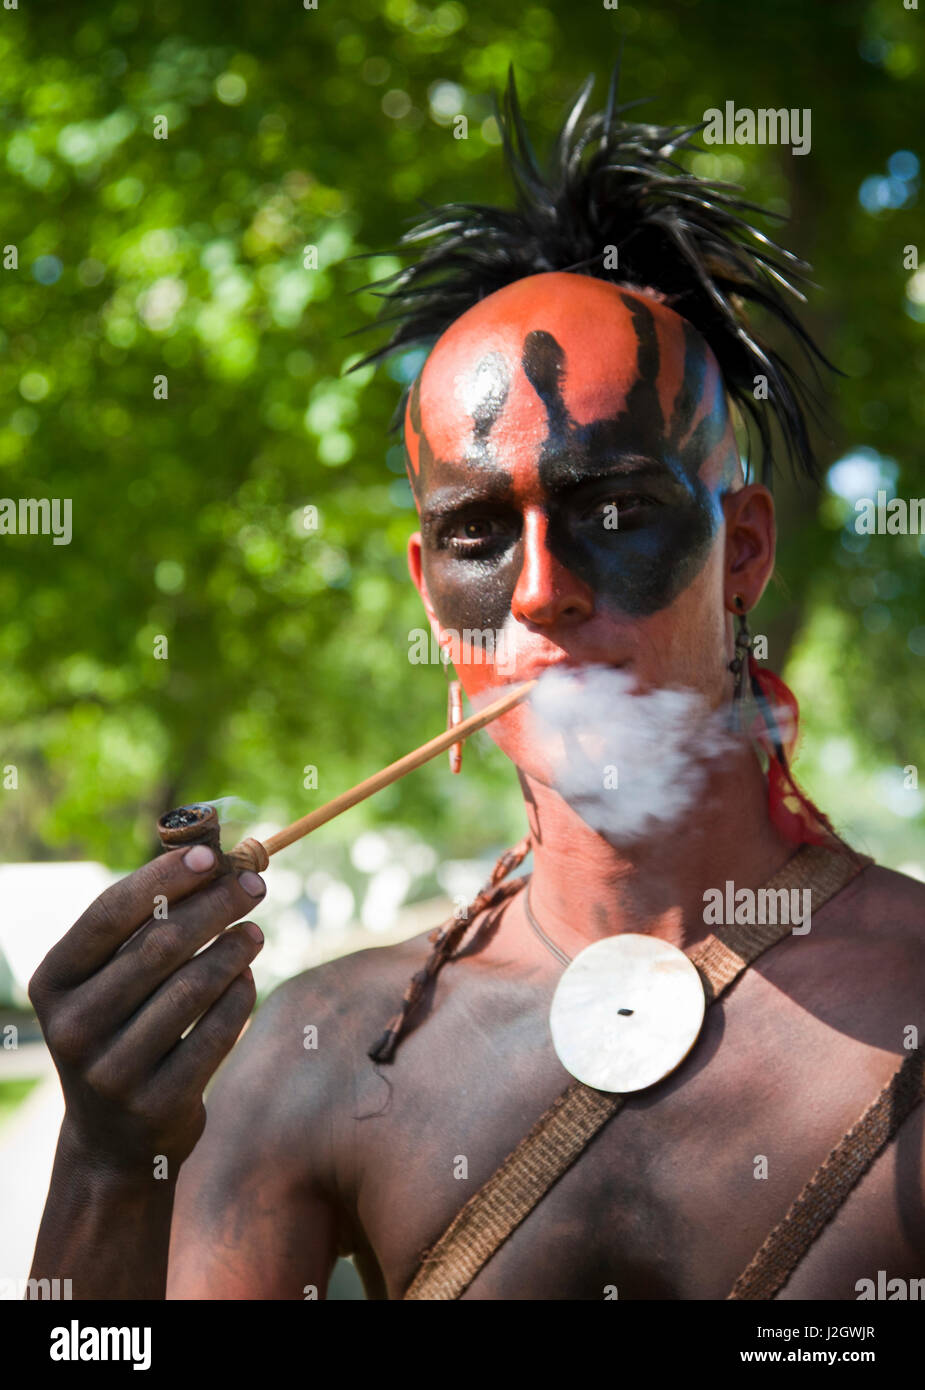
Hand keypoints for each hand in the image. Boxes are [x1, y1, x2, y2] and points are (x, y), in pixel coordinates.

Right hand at [28, 845, 266, 1174]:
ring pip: (192, 989)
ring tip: (254, 933)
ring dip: (233, 950)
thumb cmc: (120, 1029)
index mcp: (54, 983)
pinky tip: (247, 978)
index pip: (108, 914)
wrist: (113, 1140)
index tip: (210, 854)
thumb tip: (212, 860)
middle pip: (159, 946)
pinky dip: (239, 998)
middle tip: (254, 886)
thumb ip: (145, 927)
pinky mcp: (156, 1104)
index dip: (162, 878)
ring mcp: (111, 1072)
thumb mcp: (109, 982)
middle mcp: (72, 1027)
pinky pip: (215, 1034)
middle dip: (214, 906)